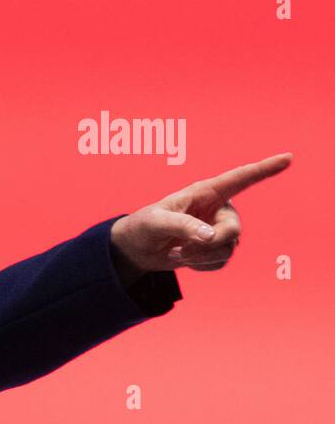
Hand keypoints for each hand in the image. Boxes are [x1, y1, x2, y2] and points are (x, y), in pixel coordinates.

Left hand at [109, 152, 291, 276]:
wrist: (136, 249)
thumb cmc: (143, 226)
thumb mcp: (156, 222)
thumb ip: (182, 226)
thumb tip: (210, 236)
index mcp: (205, 192)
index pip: (240, 178)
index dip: (265, 168)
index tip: (288, 157)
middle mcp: (218, 209)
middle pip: (233, 230)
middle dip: (209, 245)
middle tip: (180, 251)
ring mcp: (219, 229)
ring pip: (227, 249)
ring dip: (200, 257)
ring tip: (176, 252)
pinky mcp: (216, 249)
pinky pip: (221, 262)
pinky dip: (201, 266)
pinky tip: (185, 259)